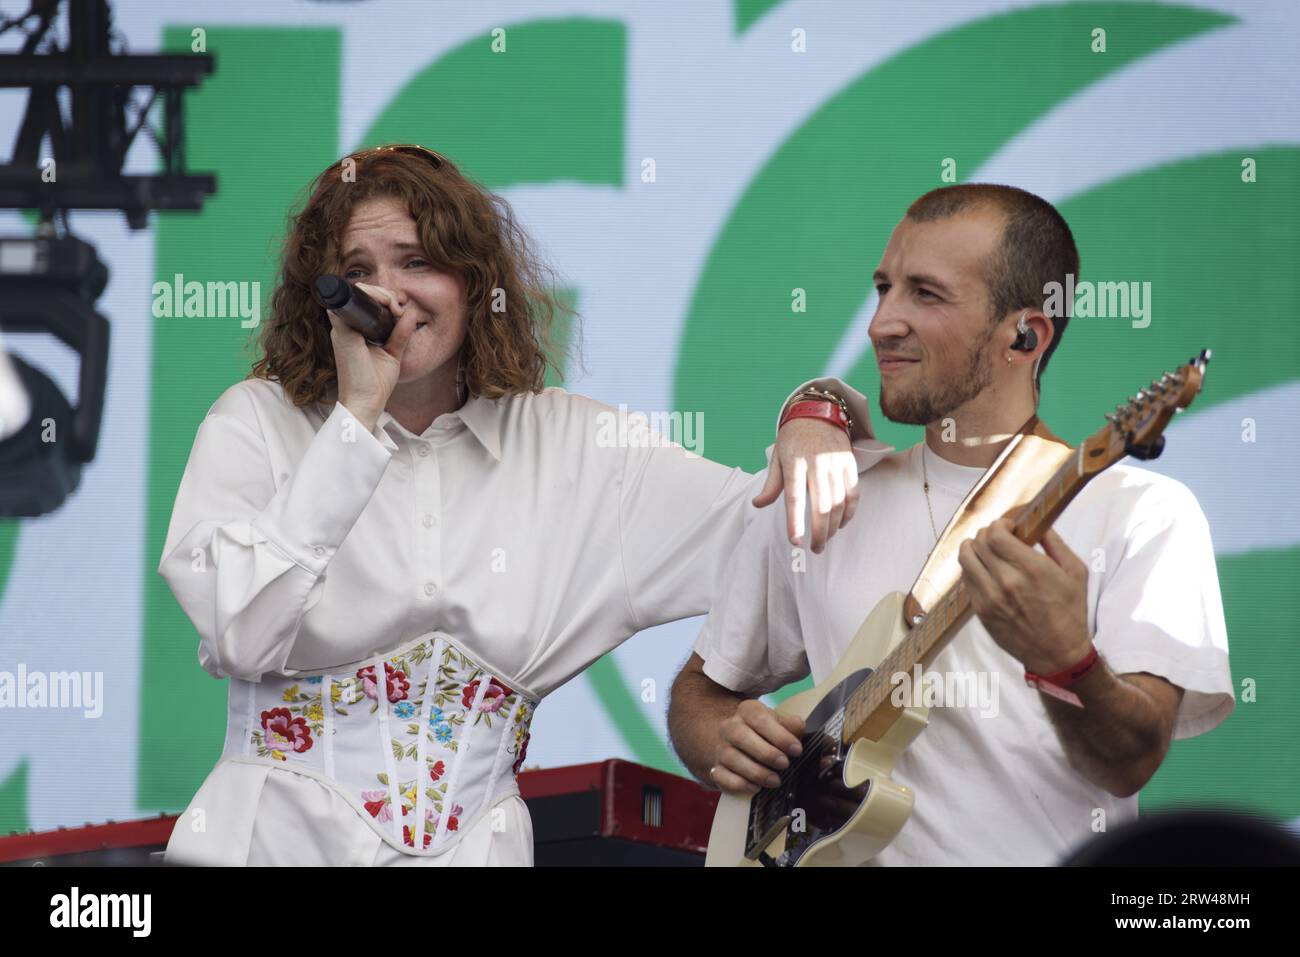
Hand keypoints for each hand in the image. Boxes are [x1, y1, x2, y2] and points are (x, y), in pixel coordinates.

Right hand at [327, 281, 418, 430]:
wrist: (364, 401)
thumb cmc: (375, 382)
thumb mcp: (392, 354)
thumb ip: (400, 334)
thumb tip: (410, 313)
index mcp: (354, 330)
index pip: (366, 303)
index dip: (384, 299)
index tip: (400, 309)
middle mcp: (345, 326)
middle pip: (362, 294)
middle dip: (385, 294)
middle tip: (400, 308)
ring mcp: (341, 328)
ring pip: (358, 294)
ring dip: (380, 294)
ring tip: (396, 307)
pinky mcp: (342, 332)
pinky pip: (353, 304)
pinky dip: (373, 299)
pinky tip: (389, 306)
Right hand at [710, 699, 804, 794]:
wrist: (738, 744)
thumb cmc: (765, 733)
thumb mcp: (778, 724)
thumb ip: (790, 725)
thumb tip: (798, 725)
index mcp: (747, 711)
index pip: (759, 719)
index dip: (779, 735)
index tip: (796, 750)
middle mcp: (730, 727)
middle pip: (740, 736)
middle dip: (765, 753)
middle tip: (784, 764)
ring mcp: (721, 748)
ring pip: (731, 757)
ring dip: (755, 771)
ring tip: (775, 781)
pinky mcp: (716, 768)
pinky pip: (721, 776)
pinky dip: (738, 784)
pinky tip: (755, 788)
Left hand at [754, 417, 859, 552]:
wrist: (818, 413)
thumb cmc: (793, 439)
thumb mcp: (777, 458)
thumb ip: (771, 484)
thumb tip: (758, 505)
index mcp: (794, 462)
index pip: (794, 498)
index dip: (794, 522)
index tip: (795, 541)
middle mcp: (817, 463)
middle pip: (820, 506)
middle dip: (819, 532)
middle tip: (815, 549)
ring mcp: (836, 464)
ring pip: (838, 503)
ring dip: (833, 526)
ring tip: (825, 540)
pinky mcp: (850, 464)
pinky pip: (853, 494)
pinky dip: (849, 513)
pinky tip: (841, 524)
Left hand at [957, 519, 1093, 673]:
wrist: (1057, 654)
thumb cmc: (1070, 612)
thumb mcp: (1075, 572)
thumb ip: (1055, 543)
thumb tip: (1037, 522)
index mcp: (1031, 569)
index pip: (995, 534)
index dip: (999, 524)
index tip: (1009, 526)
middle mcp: (1006, 582)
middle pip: (978, 542)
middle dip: (988, 534)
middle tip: (999, 537)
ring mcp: (990, 597)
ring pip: (965, 558)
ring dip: (974, 548)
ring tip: (987, 550)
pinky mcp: (981, 611)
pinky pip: (966, 579)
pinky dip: (972, 568)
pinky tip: (986, 570)